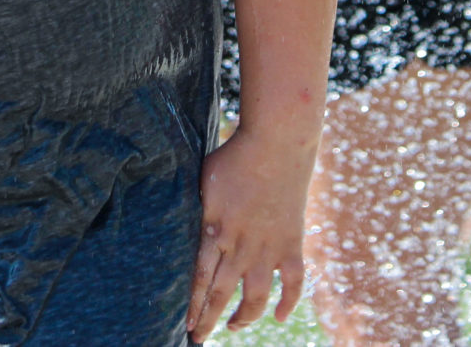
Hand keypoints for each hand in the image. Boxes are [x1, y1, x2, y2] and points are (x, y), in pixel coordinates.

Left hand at [187, 124, 314, 341]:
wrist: (277, 142)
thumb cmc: (235, 154)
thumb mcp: (203, 178)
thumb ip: (197, 206)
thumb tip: (177, 219)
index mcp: (215, 229)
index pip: (199, 278)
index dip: (193, 305)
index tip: (185, 325)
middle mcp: (240, 245)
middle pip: (221, 293)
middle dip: (209, 320)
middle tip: (199, 338)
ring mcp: (268, 247)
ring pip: (255, 296)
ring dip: (244, 317)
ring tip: (234, 326)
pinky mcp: (291, 243)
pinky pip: (292, 282)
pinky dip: (288, 302)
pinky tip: (278, 316)